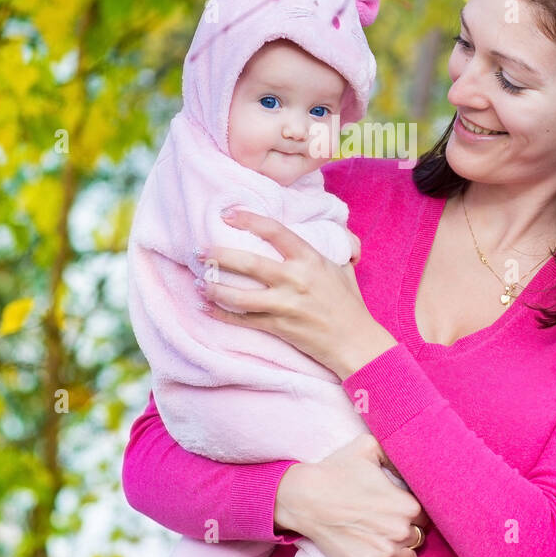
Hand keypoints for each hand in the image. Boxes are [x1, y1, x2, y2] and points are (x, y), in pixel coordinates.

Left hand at [198, 209, 392, 377]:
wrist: (356, 342)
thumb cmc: (350, 304)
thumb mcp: (344, 268)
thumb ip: (332, 246)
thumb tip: (331, 227)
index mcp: (309, 259)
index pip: (274, 231)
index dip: (248, 219)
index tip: (227, 215)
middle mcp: (295, 279)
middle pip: (248, 263)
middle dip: (218, 255)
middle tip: (198, 251)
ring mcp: (285, 304)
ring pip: (239, 296)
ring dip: (214, 289)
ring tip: (199, 282)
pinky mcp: (279, 327)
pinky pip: (243, 320)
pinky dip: (221, 315)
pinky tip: (206, 309)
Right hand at [275, 435, 430, 556]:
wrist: (304, 498)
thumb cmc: (335, 471)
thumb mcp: (368, 446)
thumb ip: (396, 452)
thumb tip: (411, 461)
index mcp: (407, 504)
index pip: (426, 513)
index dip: (413, 510)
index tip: (399, 506)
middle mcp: (401, 530)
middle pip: (419, 535)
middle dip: (407, 528)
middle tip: (387, 520)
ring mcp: (385, 552)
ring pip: (409, 556)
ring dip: (399, 548)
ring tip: (381, 536)